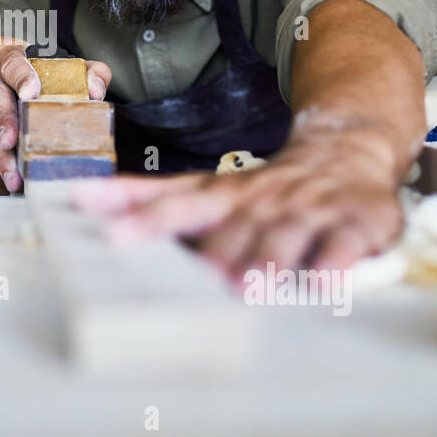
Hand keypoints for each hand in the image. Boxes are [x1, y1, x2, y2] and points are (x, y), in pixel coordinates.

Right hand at [0, 38, 111, 192]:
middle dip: (4, 121)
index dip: (22, 77)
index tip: (32, 93)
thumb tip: (95, 91)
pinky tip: (8, 173)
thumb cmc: (42, 75)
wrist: (13, 84)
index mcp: (7, 51)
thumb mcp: (67, 69)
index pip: (13, 62)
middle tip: (12, 141)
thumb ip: (89, 73)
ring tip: (12, 171)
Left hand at [67, 127, 404, 276]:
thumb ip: (149, 196)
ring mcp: (308, 211)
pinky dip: (334, 266)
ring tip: (248, 286)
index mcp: (222, 195)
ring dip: (266, 260)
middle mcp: (261, 201)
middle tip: (194, 276)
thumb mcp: (206, 187)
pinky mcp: (354, 223)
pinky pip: (344, 246)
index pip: (178, 204)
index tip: (111, 233)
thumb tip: (82, 197)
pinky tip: (322, 286)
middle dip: (211, 249)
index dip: (145, 217)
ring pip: (285, 236)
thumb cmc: (262, 188)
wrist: (346, 150)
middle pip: (232, 225)